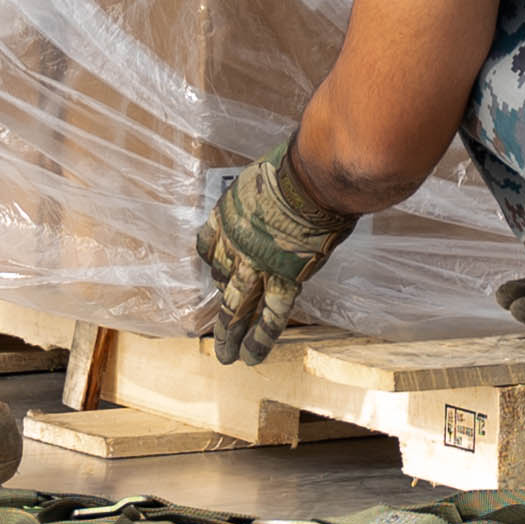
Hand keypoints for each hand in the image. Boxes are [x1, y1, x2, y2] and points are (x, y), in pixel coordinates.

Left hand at [201, 152, 362, 361]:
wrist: (315, 178)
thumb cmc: (298, 166)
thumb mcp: (266, 177)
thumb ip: (265, 197)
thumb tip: (279, 199)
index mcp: (228, 215)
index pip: (209, 247)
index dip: (214, 263)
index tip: (218, 272)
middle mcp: (235, 245)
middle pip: (221, 281)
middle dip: (219, 307)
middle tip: (214, 331)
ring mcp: (258, 265)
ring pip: (238, 306)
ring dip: (230, 333)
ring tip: (225, 355)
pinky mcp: (284, 279)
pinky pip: (271, 314)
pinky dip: (261, 338)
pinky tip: (253, 357)